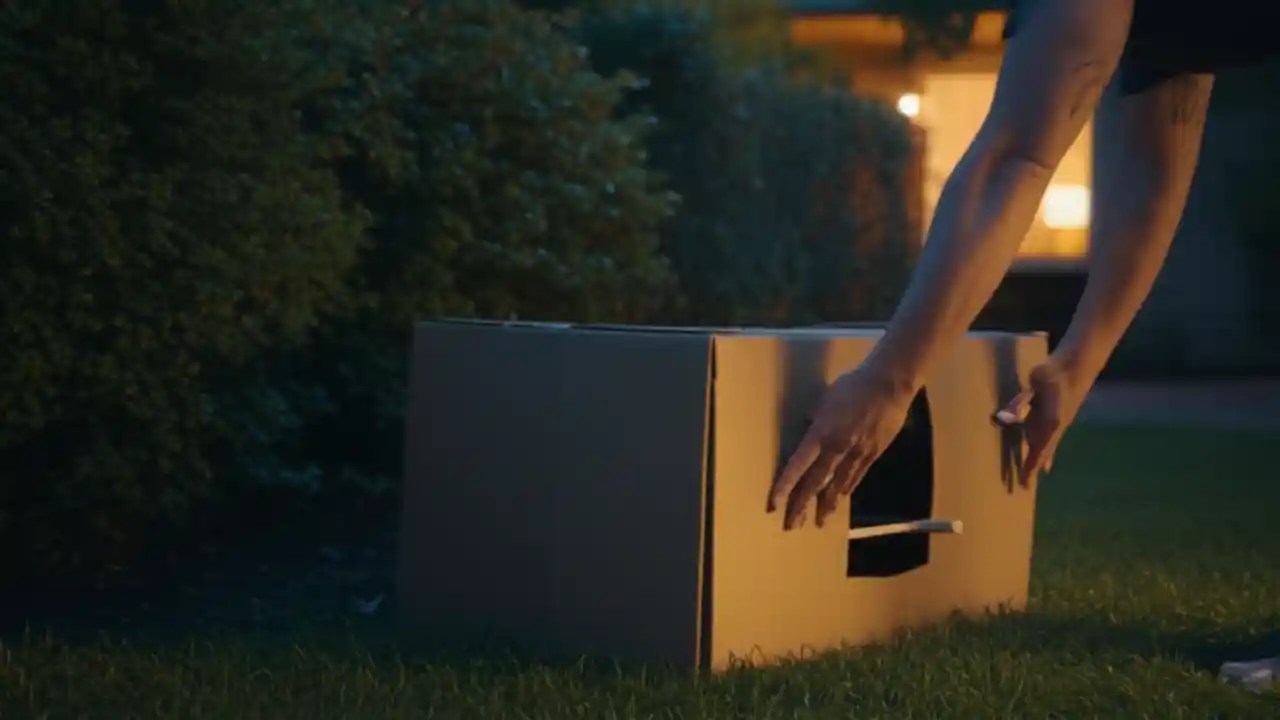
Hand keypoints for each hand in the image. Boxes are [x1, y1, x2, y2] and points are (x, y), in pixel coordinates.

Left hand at [768, 365, 914, 530]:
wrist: (889, 385)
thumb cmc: (853, 385)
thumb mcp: (824, 400)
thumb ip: (814, 420)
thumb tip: (807, 431)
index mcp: (820, 434)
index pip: (797, 466)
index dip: (785, 486)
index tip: (775, 504)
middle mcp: (836, 449)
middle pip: (815, 482)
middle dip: (802, 505)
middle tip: (792, 525)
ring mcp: (856, 453)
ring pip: (837, 485)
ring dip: (826, 505)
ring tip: (819, 522)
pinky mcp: (872, 454)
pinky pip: (856, 476)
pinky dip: (846, 490)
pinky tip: (840, 500)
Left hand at [993, 357, 1089, 484]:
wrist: (1077, 362)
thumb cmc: (1053, 374)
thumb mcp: (1033, 387)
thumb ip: (1018, 403)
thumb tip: (1001, 418)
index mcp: (1049, 424)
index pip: (1037, 452)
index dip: (1029, 468)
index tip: (1024, 484)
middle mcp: (1055, 427)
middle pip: (1043, 452)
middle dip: (1034, 467)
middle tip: (1027, 485)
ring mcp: (1060, 420)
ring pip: (1048, 443)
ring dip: (1042, 456)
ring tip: (1041, 469)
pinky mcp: (1062, 412)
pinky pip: (1052, 434)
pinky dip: (1047, 444)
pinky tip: (1049, 443)